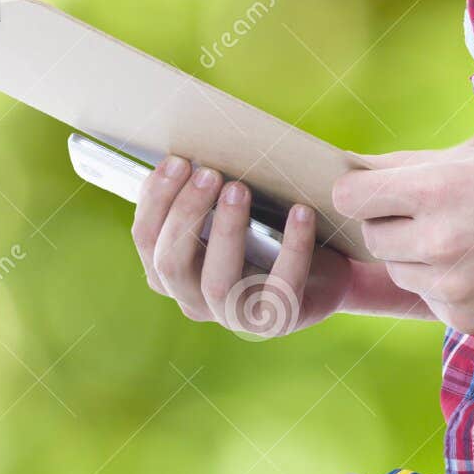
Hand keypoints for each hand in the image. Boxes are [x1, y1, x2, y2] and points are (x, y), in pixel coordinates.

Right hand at [131, 156, 353, 337]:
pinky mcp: (276, 320)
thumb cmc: (271, 235)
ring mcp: (234, 316)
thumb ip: (203, 195)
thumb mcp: (232, 213)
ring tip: (241, 188)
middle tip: (209, 172)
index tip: (176, 160)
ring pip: (215, 281)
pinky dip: (293, 246)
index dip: (155, 200)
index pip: (147, 240)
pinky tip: (301, 212)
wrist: (326, 273)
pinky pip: (282, 284)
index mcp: (174, 271)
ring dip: (225, 231)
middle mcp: (196, 299)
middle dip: (185, 212)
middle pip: (169, 262)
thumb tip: (185, 153)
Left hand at [331, 149, 473, 332]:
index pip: (349, 197)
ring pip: (397, 270)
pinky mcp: (460, 317)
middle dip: (391, 226)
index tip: (371, 195)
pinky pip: (425, 297)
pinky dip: (440, 285)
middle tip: (429, 217)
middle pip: (371, 238)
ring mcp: (448, 285)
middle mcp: (438, 240)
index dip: (358, 195)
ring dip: (414, 258)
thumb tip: (351, 170)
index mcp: (436, 190)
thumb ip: (407, 166)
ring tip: (460, 242)